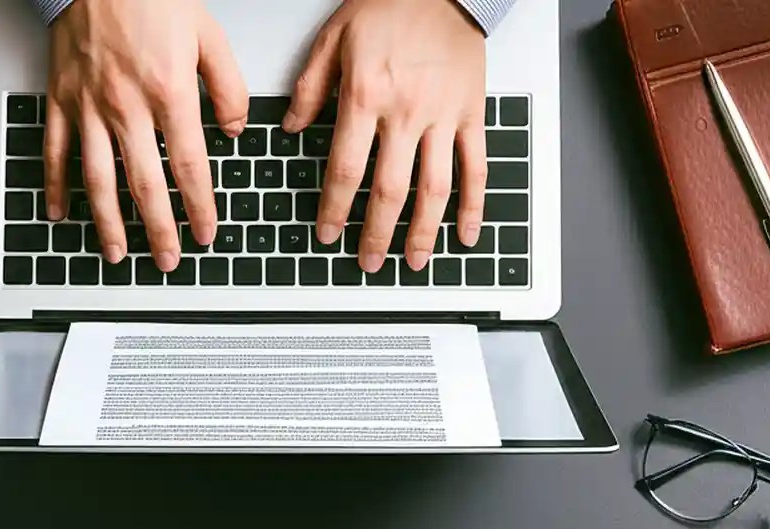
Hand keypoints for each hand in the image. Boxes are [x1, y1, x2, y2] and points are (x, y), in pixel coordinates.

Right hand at [44, 0, 247, 271]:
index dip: (198, 206)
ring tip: (118, 253)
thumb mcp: (209, 35)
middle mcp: (126, 107)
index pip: (188, 166)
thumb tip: (236, 129)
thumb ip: (228, 87)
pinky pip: (54, 151)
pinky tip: (59, 214)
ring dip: (108, 223)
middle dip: (158, 230)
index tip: (206, 232)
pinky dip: (54, 186)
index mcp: (168, 94)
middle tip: (167, 260)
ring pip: (98, 178)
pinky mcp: (60, 99)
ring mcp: (89, 107)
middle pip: (144, 185)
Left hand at [285, 0, 487, 272]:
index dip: (336, 209)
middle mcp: (406, 112)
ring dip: (423, 233)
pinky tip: (467, 234)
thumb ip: (311, 86)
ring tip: (412, 261)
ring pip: (434, 189)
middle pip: (390, 191)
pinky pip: (477, 168)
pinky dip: (474, 206)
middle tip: (367, 262)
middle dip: (377, 234)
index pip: (347, 169)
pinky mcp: (472, 114)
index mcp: (367, 96)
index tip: (329, 234)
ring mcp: (443, 117)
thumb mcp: (334, 37)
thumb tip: (293, 128)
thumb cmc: (391, 4)